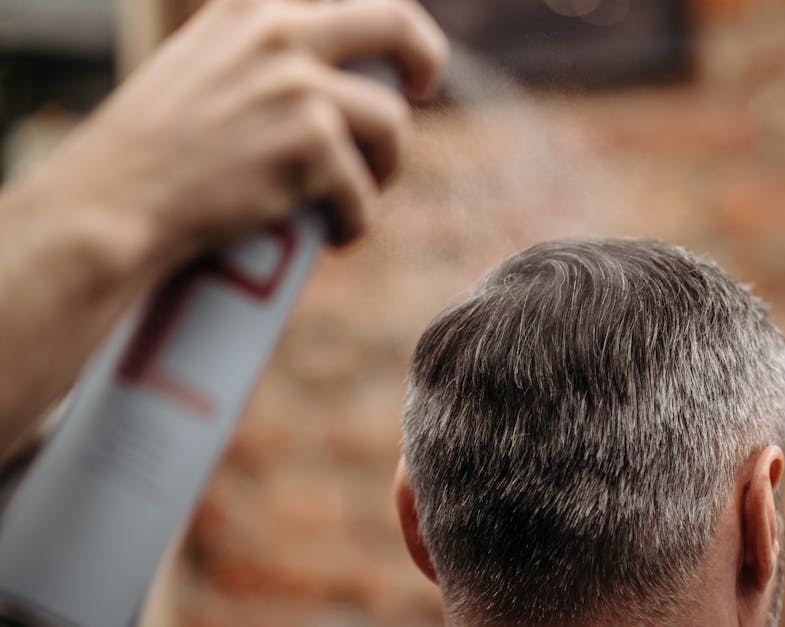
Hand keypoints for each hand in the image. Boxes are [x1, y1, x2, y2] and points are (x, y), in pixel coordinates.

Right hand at [16, 0, 447, 269]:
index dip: (386, 24)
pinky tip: (334, 237)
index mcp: (255, 6)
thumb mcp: (205, 66)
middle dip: (425, 59)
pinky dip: (355, 222)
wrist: (113, 202)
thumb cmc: (152, 149)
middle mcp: (282, 32)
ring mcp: (300, 87)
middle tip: (420, 90)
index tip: (394, 50)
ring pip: (393, 125)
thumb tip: (329, 70)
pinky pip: (365, 194)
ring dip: (385, 167)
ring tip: (354, 194)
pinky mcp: (312, 146)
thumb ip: (261, 54)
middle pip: (398, 24)